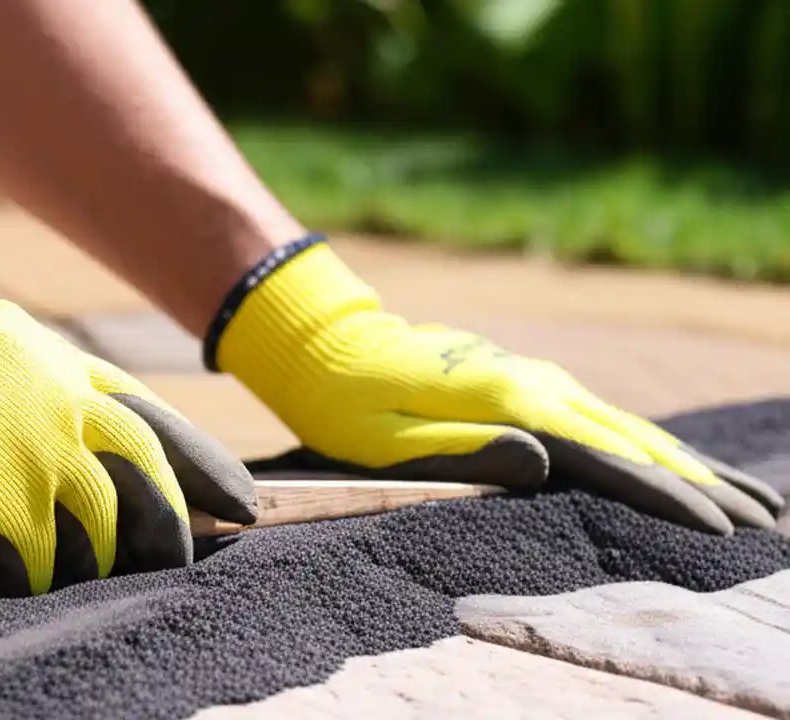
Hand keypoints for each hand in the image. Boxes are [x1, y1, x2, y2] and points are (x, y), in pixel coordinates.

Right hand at [0, 239, 255, 594]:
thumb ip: (22, 384)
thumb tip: (63, 434)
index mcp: (50, 360)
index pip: (152, 417)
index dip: (201, 463)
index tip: (238, 501)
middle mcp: (53, 402)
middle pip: (149, 477)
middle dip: (176, 527)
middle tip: (187, 560)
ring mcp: (23, 451)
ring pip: (99, 531)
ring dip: (96, 564)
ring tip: (85, 579)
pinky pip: (33, 564)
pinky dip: (29, 583)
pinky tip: (15, 584)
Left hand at [214, 240, 782, 533]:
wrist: (332, 347)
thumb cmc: (350, 405)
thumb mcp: (389, 437)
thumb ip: (467, 449)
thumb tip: (550, 464)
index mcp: (510, 401)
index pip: (605, 457)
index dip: (666, 496)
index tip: (723, 530)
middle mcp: (538, 382)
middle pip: (638, 440)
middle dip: (705, 484)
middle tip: (770, 522)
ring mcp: (540, 378)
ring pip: (633, 426)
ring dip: (694, 464)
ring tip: (753, 498)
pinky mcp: (532, 383)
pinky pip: (608, 418)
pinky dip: (656, 445)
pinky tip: (682, 464)